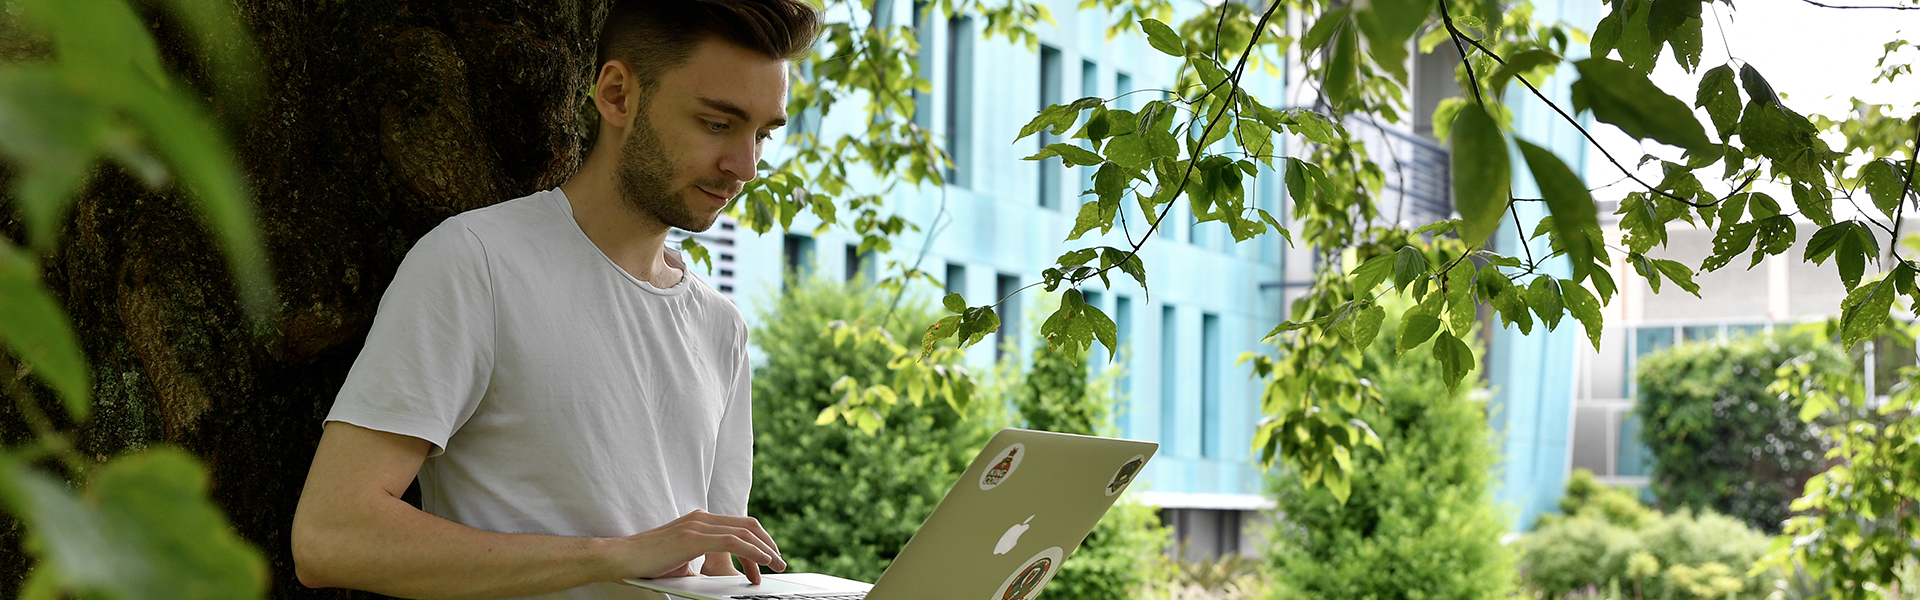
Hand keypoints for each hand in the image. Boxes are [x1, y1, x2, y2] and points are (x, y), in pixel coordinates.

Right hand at [618, 510, 785, 584]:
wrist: (619, 559)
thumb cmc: (645, 564)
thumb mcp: (681, 562)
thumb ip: (699, 562)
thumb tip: (714, 578)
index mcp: (699, 521)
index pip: (738, 525)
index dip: (758, 541)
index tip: (767, 559)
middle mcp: (701, 518)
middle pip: (748, 525)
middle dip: (768, 544)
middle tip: (779, 563)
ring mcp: (697, 526)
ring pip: (745, 532)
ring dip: (766, 549)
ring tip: (777, 566)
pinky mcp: (693, 538)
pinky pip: (733, 542)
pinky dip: (753, 552)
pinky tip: (763, 563)